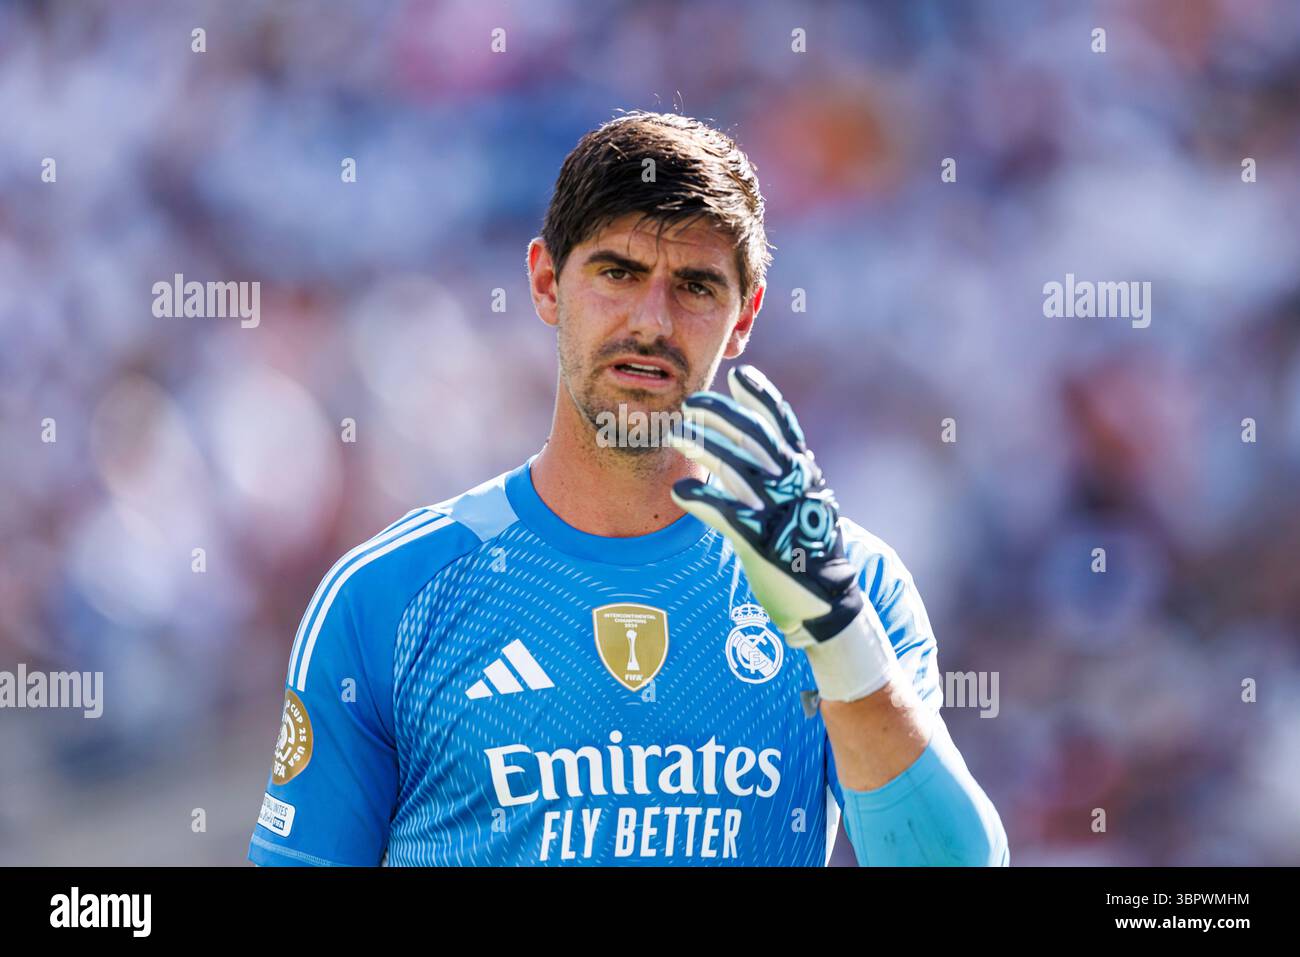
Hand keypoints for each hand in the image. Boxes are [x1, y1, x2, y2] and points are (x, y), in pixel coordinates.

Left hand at [668, 365, 898, 701]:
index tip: (739, 374)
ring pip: (741, 470)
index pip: (782, 425)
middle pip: (757, 438)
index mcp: (802, 472)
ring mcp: (781, 513)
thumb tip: (736, 442)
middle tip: (691, 401)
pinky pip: (730, 516)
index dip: (761, 397)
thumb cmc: (802, 546)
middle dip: (722, 415)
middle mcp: (795, 486)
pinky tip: (681, 489)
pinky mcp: (765, 544)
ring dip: (706, 448)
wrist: (826, 601)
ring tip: (675, 434)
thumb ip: (768, 472)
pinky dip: (705, 499)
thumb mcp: (794, 500)